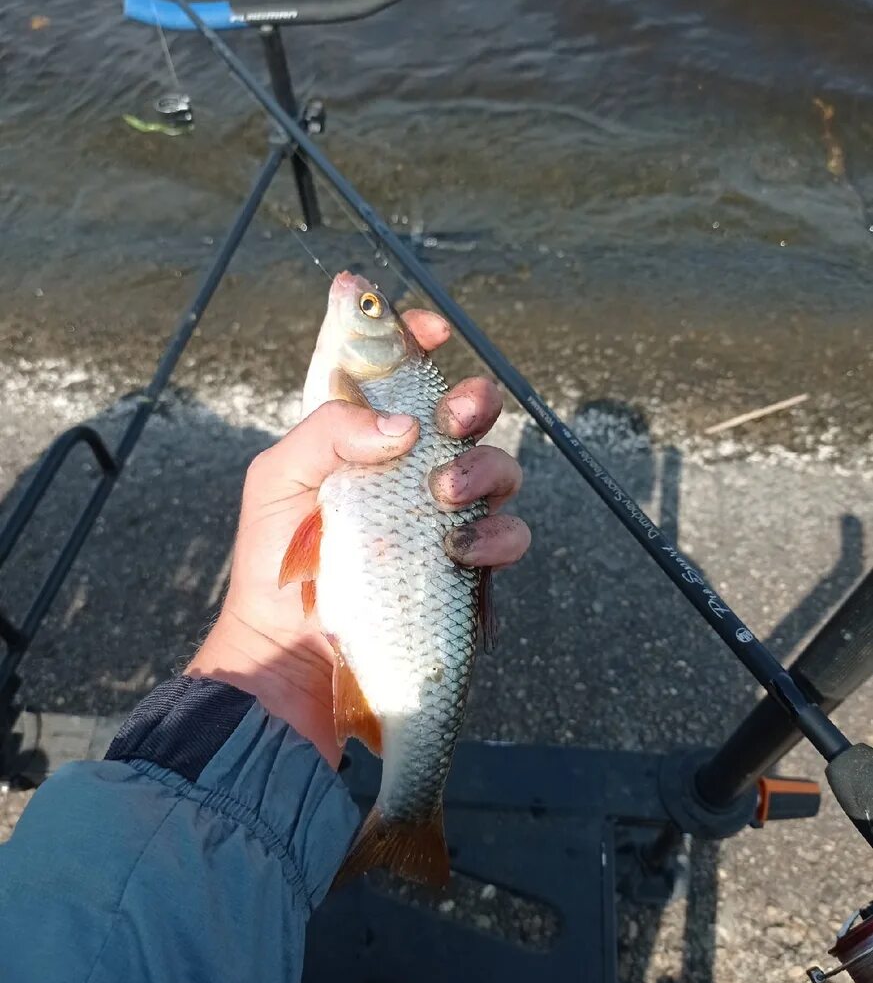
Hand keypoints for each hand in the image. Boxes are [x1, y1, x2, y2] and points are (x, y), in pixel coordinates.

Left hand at [188, 310, 530, 766]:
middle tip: (452, 415)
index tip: (429, 328)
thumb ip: (327, 432)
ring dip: (483, 468)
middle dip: (472, 399)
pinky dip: (495, 536)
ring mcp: (441, 518)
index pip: (400, 375)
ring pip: (498, 468)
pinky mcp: (464, 567)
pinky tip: (457, 549)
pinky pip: (507, 536)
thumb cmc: (274, 565)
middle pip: (467, 413)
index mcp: (363, 439)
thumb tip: (404, 425)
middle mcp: (409, 471)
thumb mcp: (275, 482)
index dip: (418, 340)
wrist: (289, 654)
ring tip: (443, 491)